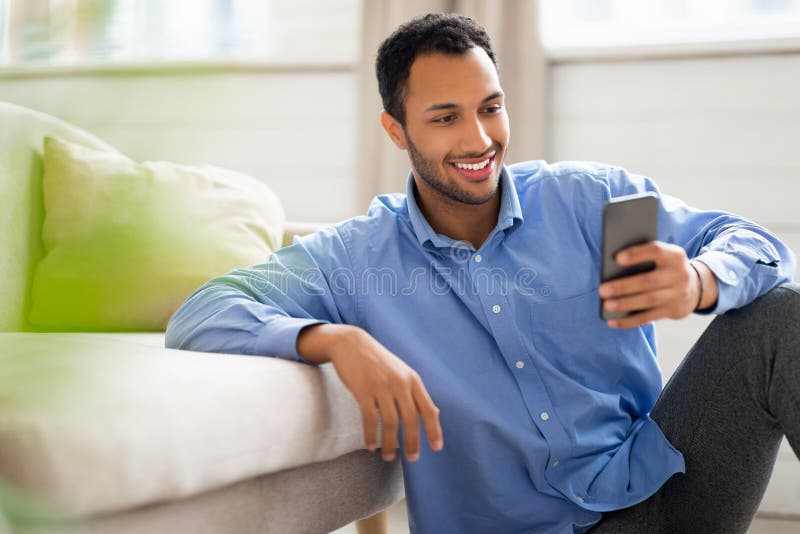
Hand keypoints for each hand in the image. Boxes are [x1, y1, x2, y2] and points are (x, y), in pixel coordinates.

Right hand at [297, 324, 443, 462]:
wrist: (351, 343)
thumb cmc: (378, 362)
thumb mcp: (402, 372)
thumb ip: (416, 393)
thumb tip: (435, 413)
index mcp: (412, 380)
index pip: (428, 409)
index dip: (434, 430)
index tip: (437, 447)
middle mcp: (400, 383)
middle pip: (410, 419)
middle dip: (412, 442)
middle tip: (412, 458)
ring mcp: (381, 386)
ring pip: (390, 422)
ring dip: (389, 444)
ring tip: (387, 456)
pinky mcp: (363, 390)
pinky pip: (369, 419)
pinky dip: (371, 435)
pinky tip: (370, 445)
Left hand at [598, 241, 703, 328]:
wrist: (695, 287)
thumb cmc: (663, 268)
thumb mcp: (661, 258)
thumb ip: (642, 258)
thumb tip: (611, 268)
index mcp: (674, 256)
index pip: (656, 251)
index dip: (637, 254)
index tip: (617, 258)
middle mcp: (679, 274)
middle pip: (649, 280)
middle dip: (624, 286)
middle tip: (602, 290)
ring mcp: (678, 294)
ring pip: (649, 300)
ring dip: (625, 304)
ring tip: (606, 305)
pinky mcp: (673, 311)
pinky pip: (648, 318)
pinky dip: (628, 321)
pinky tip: (612, 321)